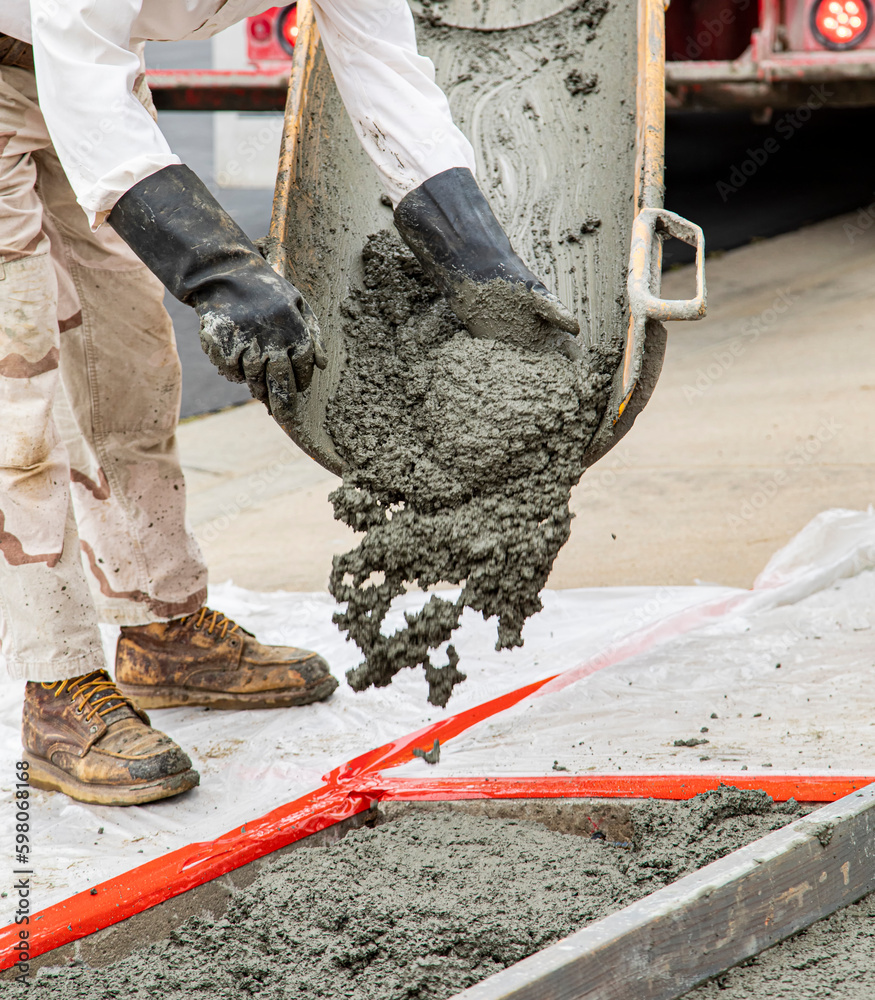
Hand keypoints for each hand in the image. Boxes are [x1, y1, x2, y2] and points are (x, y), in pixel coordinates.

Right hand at [196, 262, 326, 424]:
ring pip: (254, 378)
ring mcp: (247, 342)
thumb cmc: (266, 291)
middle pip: (281, 381)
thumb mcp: (297, 304)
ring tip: (258, 387)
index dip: (302, 380)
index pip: (304, 367)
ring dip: (257, 387)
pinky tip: (236, 363)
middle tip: (283, 416)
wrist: (225, 273)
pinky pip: (231, 370)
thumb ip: (312, 333)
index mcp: (294, 329)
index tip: (299, 388)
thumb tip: (322, 364)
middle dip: (283, 402)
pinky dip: (233, 372)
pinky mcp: (224, 344)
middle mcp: (272, 338)